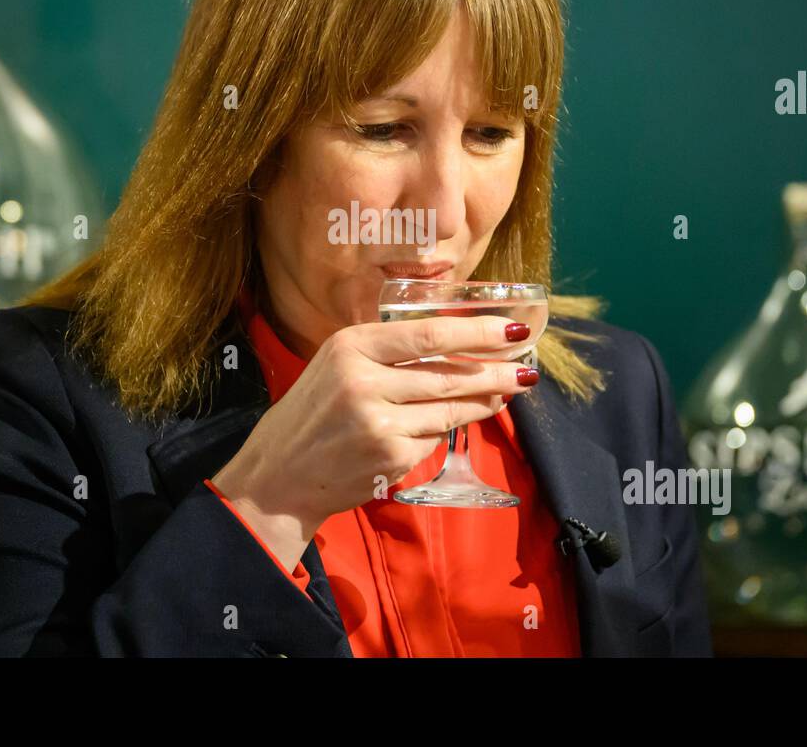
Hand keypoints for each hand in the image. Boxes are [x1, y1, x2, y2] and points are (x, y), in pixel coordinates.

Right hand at [212, 315, 538, 532]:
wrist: (279, 476)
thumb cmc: (313, 414)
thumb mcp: (337, 364)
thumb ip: (385, 351)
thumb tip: (456, 343)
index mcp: (351, 346)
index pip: (430, 334)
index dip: (478, 332)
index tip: (512, 329)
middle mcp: (363, 381)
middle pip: (448, 373)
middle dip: (495, 369)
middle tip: (527, 364)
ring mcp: (379, 422)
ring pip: (449, 407)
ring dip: (486, 399)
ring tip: (510, 388)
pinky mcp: (390, 457)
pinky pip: (435, 437)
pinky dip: (452, 427)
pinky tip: (468, 417)